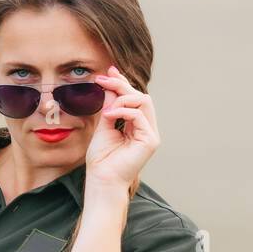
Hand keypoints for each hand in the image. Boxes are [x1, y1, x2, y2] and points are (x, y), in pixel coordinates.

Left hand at [85, 65, 159, 190]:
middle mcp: (147, 128)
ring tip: (106, 108)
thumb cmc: (101, 159)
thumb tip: (110, 86)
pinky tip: (108, 116)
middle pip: (141, 96)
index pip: (134, 99)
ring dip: (122, 98)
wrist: (102, 180)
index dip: (123, 83)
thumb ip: (109, 107)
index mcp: (137, 125)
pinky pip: (139, 115)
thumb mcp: (103, 126)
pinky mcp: (150, 141)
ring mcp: (151, 134)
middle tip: (102, 80)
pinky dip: (122, 111)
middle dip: (121, 85)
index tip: (108, 71)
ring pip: (143, 102)